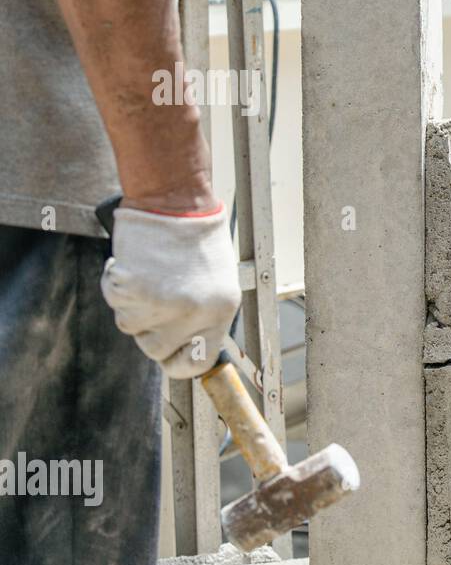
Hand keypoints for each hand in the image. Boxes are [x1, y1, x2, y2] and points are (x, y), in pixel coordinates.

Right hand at [100, 205, 241, 378]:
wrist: (176, 202)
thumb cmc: (196, 239)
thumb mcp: (216, 283)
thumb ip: (201, 316)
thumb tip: (183, 347)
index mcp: (221, 312)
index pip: (196, 363)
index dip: (177, 362)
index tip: (168, 354)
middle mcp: (196, 313)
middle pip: (156, 349)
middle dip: (149, 328)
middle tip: (154, 297)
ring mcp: (165, 304)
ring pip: (130, 326)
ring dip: (132, 303)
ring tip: (149, 272)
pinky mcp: (136, 290)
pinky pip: (114, 302)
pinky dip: (116, 283)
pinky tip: (134, 264)